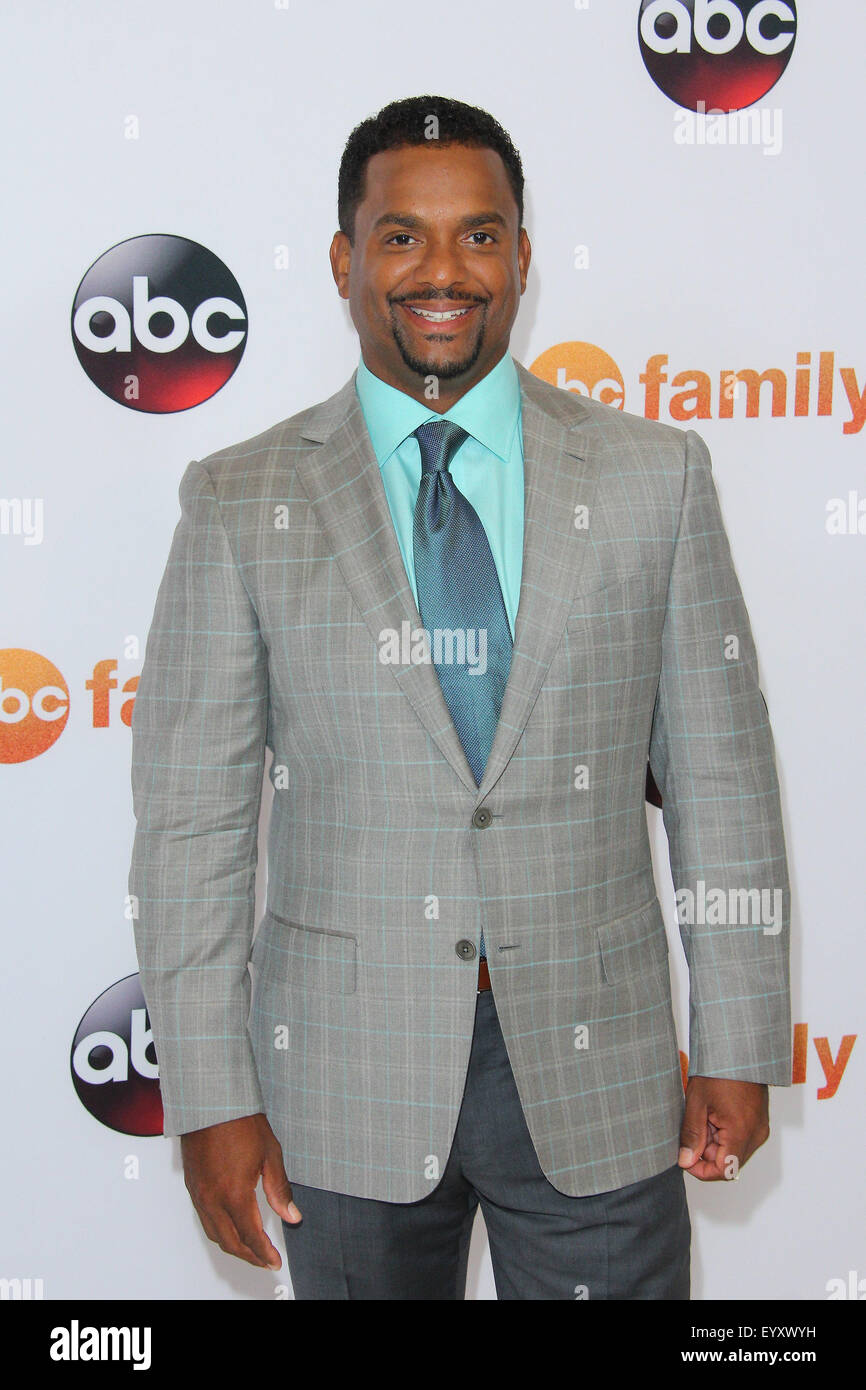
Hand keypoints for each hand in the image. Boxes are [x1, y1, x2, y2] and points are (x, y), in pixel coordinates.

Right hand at [181, 1113, 301, 1268]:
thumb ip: (279, 1189)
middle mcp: (212, 1199)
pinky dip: (218, 1231)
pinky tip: (229, 1227)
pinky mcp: (192, 1186)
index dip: (264, 1253)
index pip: (251, 1236)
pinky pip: (204, 1219)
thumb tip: (291, 1215)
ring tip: (250, 1249)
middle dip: (249, 1256)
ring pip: (214, 1234)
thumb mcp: (270, 1154)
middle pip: (230, 1242)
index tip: (274, 1261)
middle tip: (264, 1260)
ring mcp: (199, 1194)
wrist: (210, 1102)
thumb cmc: (239, 1121)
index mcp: (234, 1194)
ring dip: (232, 1246)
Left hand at [678, 1076, 769, 1181]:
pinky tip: (714, 1114)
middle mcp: (756, 1135)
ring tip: (704, 1115)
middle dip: (706, 1151)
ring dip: (715, 1141)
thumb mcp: (697, 1102)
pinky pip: (741, 1139)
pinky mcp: (759, 1122)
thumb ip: (691, 1136)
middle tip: (694, 1125)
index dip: (701, 1170)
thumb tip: (685, 1161)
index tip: (686, 1158)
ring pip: (734, 1151)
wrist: (739, 1049)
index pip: (723, 1171)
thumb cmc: (718, 1070)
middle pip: (729, 1162)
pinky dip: (725, 1133)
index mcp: (741, 1131)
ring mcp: (760, 1128)